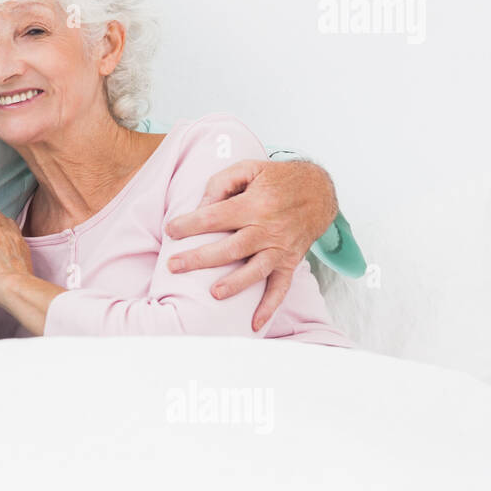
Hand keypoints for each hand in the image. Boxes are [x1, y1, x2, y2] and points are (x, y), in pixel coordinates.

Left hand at [164, 160, 336, 330]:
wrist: (319, 190)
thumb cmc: (277, 178)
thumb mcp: (249, 168)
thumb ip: (221, 183)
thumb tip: (201, 206)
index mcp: (254, 203)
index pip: (215, 216)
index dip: (190, 224)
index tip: (170, 230)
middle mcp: (268, 228)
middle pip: (230, 248)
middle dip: (200, 258)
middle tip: (174, 266)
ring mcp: (280, 248)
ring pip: (255, 270)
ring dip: (234, 284)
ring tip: (212, 294)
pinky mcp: (290, 261)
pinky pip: (281, 287)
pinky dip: (269, 306)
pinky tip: (254, 323)